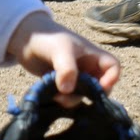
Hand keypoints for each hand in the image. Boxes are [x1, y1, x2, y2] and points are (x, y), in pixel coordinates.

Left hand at [5, 14, 119, 102]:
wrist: (26, 39)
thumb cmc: (49, 39)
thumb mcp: (60, 50)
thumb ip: (66, 69)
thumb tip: (68, 90)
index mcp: (94, 56)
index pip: (113, 68)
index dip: (111, 79)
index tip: (100, 86)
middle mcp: (88, 68)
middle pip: (99, 87)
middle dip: (88, 95)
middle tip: (72, 96)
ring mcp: (75, 78)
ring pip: (82, 95)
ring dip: (71, 99)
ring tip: (56, 96)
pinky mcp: (62, 86)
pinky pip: (68, 98)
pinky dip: (62, 100)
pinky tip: (51, 97)